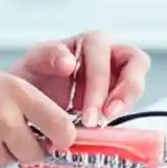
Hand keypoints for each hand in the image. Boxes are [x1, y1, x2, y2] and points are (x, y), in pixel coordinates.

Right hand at [0, 55, 76, 167]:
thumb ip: (20, 103)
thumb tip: (50, 130)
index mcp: (16, 91)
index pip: (61, 127)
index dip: (63, 138)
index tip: (62, 141)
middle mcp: (4, 117)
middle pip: (36, 152)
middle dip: (24, 148)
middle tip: (1, 131)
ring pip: (6, 161)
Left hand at [9, 31, 151, 126]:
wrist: (28, 105)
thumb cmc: (31, 80)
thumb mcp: (30, 65)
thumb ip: (46, 56)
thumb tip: (69, 62)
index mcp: (85, 42)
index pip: (101, 48)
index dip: (98, 74)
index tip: (83, 103)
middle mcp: (106, 55)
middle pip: (134, 61)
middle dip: (122, 89)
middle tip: (104, 114)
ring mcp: (116, 76)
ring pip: (138, 80)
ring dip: (126, 101)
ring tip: (106, 120)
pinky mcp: (118, 98)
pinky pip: (131, 102)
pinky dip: (122, 114)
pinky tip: (104, 125)